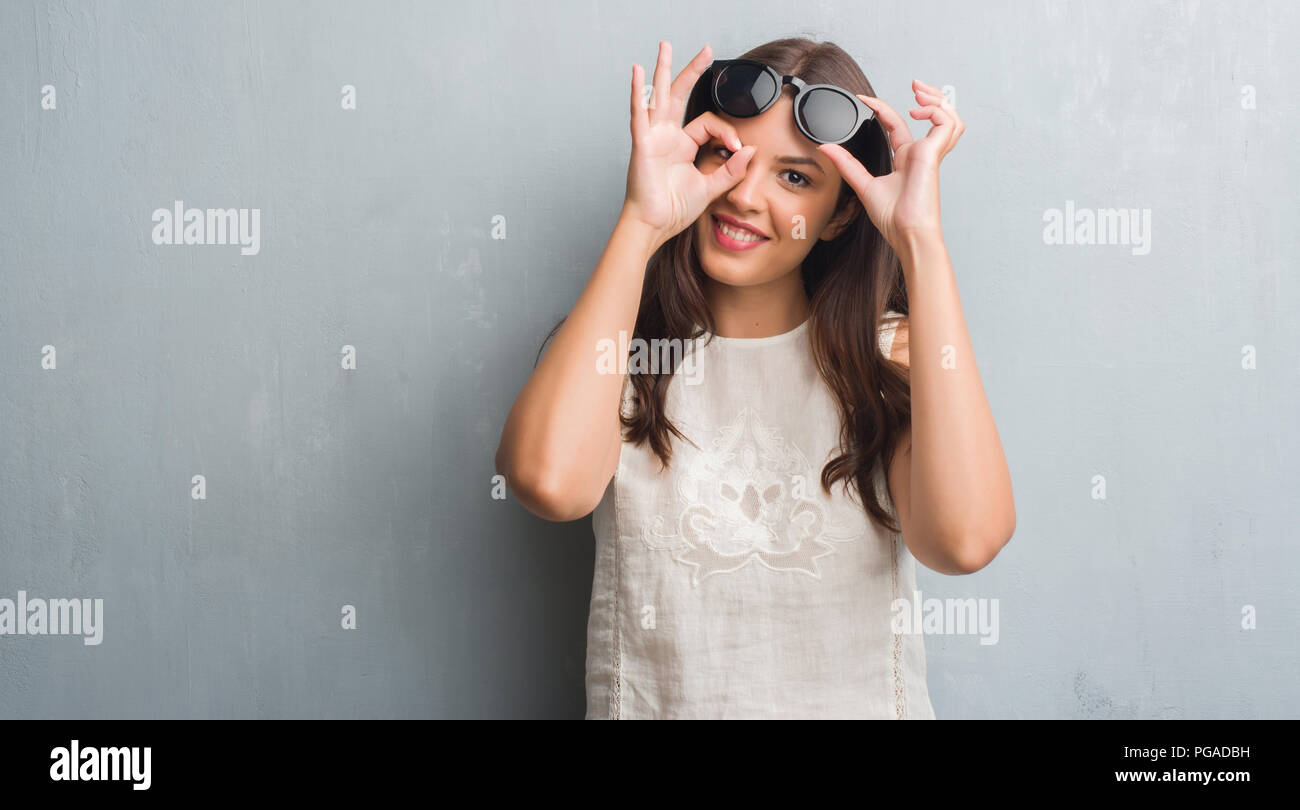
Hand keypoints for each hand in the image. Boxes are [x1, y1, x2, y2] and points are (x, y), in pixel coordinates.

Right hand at [622, 41, 756, 247]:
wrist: (654, 226)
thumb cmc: (674, 209)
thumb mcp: (710, 187)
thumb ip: (731, 169)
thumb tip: (750, 150)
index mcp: (683, 145)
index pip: (708, 123)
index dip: (726, 130)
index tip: (737, 148)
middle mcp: (667, 136)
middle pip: (681, 95)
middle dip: (692, 71)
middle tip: (706, 50)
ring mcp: (653, 137)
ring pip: (659, 95)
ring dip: (663, 70)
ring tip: (665, 46)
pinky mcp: (642, 144)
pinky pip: (639, 114)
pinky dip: (637, 93)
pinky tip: (637, 74)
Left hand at [817, 79, 964, 253]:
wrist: (906, 232)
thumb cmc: (892, 217)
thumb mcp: (863, 184)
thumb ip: (846, 163)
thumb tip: (826, 147)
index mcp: (906, 158)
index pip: (897, 124)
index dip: (883, 109)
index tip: (864, 99)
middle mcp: (921, 153)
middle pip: (934, 115)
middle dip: (928, 95)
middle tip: (915, 86)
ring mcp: (930, 152)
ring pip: (948, 116)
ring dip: (936, 100)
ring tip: (920, 94)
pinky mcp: (934, 153)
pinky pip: (946, 123)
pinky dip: (936, 112)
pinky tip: (919, 112)